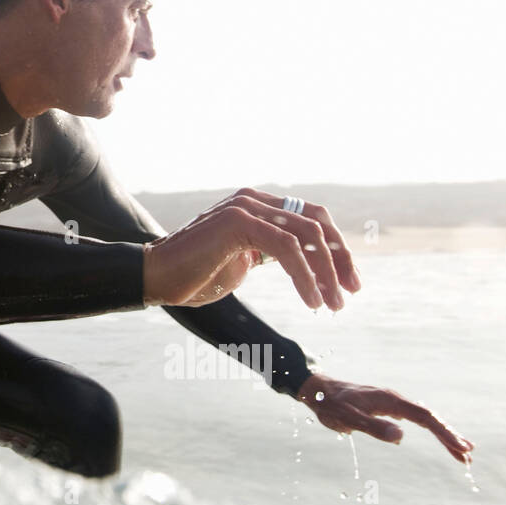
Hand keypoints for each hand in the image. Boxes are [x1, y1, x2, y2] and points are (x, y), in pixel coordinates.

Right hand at [140, 187, 360, 310]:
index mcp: (257, 206)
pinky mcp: (237, 222)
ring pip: (306, 234)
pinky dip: (304, 275)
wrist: (156, 277)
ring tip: (331, 305)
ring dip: (325, 273)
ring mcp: (245, 207)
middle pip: (316, 221)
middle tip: (349, 293)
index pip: (311, 217)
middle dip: (339, 260)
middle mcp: (253, 199)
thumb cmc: (195, 275)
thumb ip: (271, 252)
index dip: (336, 248)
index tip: (348, 282)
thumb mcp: (243, 260)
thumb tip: (305, 262)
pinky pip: (286, 246)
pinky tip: (311, 300)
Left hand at [298, 374, 474, 463]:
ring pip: (425, 418)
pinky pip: (416, 418)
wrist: (317, 390)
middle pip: (430, 418)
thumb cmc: (331, 404)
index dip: (443, 433)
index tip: (460, 449)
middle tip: (467, 457)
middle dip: (449, 436)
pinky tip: (439, 437)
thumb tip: (401, 436)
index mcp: (390, 400)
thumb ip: (373, 427)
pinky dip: (431, 429)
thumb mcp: (348, 418)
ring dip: (444, 434)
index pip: (425, 418)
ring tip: (462, 451)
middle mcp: (395, 399)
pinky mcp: (388, 407)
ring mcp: (393, 402)